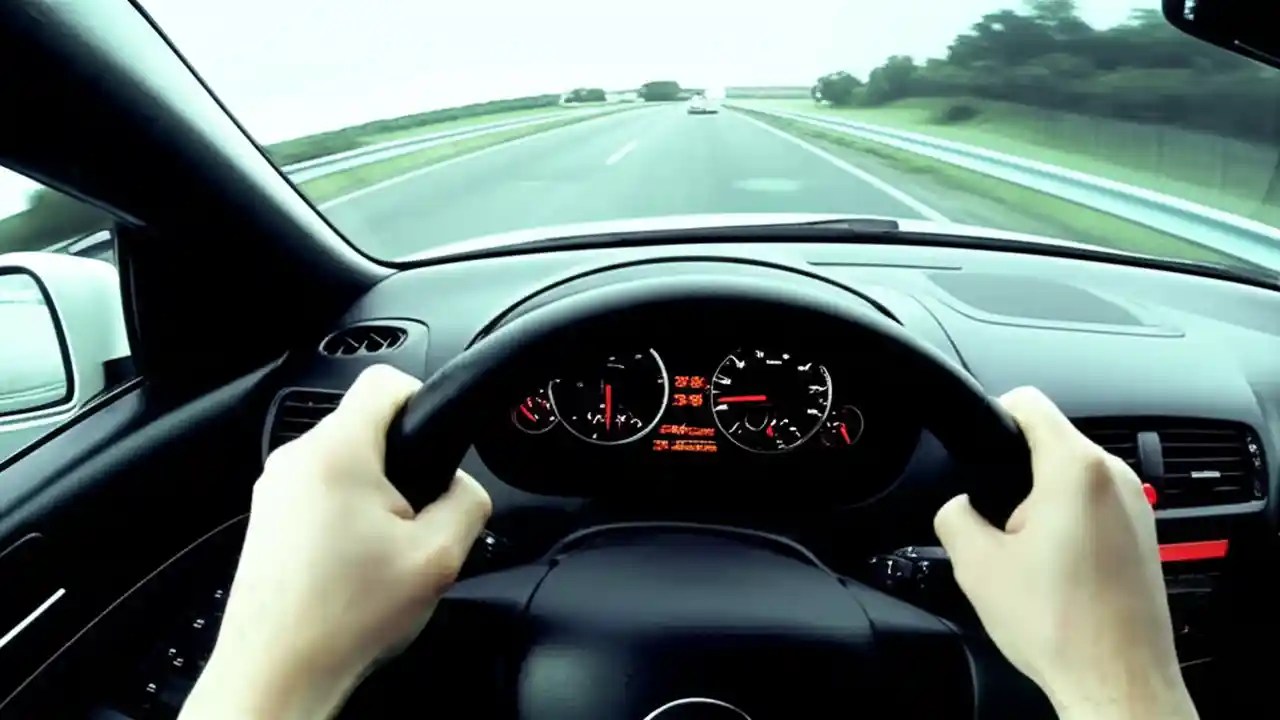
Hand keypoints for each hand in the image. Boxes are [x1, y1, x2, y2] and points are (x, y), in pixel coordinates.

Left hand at [180, 365, 492, 719]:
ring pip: (344, 464)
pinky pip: (319, 494)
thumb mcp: (439, 558)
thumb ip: (468, 503)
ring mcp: (274, 490)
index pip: (386, 380)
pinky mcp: (266, 520)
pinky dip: (346, 518)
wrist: (276, 673)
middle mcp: (296, 460)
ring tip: (385, 552)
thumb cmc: (343, 619)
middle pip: (366, 426)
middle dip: (403, 465)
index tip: (438, 439)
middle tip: (416, 520)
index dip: (424, 398)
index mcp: (338, 453)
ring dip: (374, 496)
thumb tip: (466, 490)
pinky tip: (357, 568)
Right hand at [934, 387, 1195, 719]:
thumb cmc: (1060, 626)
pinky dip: (1070, 524)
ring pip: (1073, 478)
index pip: (1028, 402)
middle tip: (1000, 527)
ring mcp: (1138, 505)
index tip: (977, 443)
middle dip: (1016, 476)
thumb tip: (958, 506)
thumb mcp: (975, 564)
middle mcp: (1116, 477)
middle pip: (1051, 442)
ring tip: (1029, 557)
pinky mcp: (1145, 534)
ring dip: (1043, 503)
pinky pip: (1097, 507)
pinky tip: (1056, 571)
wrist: (1117, 681)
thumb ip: (953, 514)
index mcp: (1075, 469)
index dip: (992, 414)